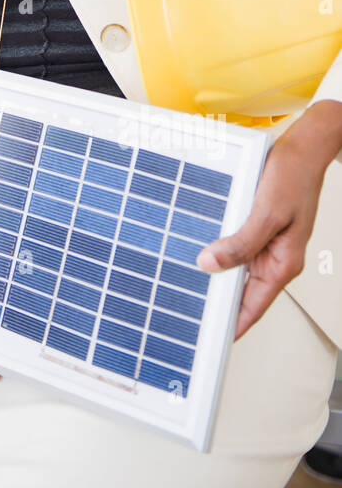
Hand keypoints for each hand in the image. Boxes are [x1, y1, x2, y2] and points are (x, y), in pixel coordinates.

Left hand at [195, 99, 341, 338]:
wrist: (302, 147)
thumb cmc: (293, 177)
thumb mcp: (266, 212)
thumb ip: (240, 242)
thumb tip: (210, 264)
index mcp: (283, 264)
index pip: (253, 307)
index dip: (232, 326)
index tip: (209, 340)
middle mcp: (274, 258)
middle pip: (242, 291)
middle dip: (217, 301)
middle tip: (184, 312)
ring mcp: (266, 243)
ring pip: (236, 268)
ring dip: (215, 273)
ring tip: (184, 285)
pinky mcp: (257, 227)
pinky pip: (236, 246)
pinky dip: (219, 250)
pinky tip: (198, 249)